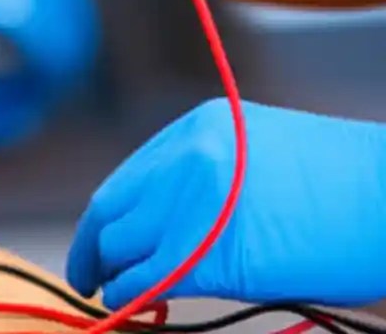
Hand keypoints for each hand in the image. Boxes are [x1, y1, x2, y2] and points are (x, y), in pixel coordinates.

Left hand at [67, 99, 385, 309]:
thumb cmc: (348, 186)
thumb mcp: (264, 151)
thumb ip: (210, 172)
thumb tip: (170, 216)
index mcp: (200, 127)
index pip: (132, 177)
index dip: (112, 215)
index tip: (103, 236)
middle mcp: (186, 158)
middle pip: (111, 208)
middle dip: (90, 244)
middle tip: (84, 271)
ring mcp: (192, 204)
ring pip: (118, 245)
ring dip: (110, 273)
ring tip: (115, 293)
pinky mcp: (206, 255)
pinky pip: (144, 280)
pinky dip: (130, 297)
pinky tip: (134, 305)